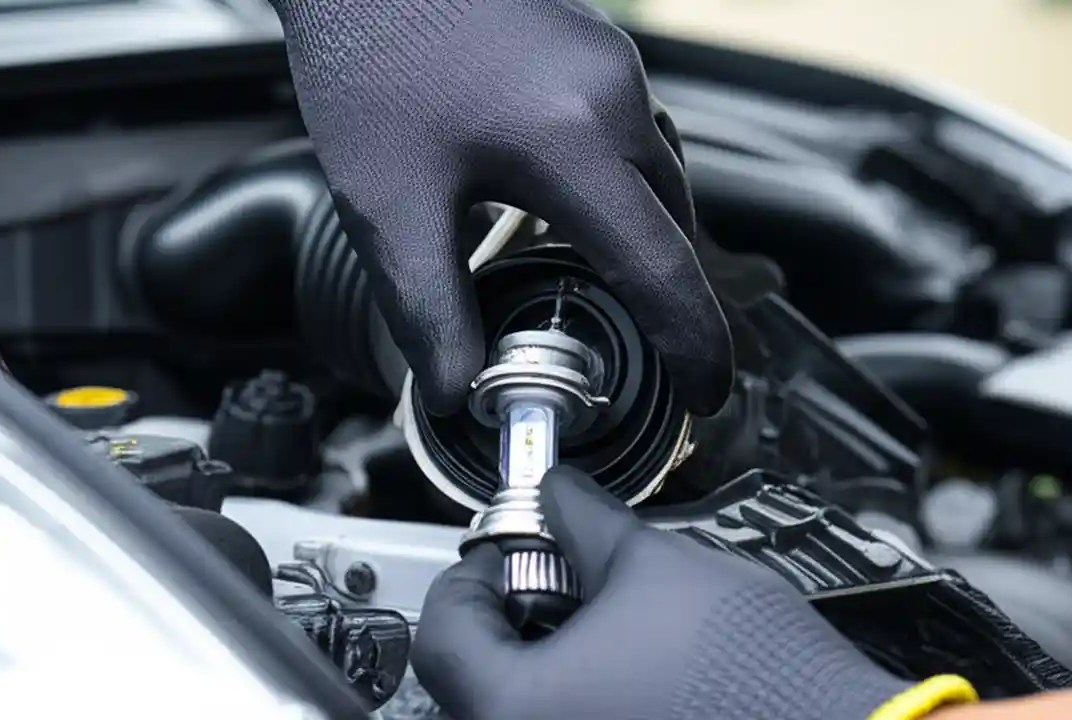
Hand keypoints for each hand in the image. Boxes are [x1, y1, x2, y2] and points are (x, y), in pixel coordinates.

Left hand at [270, 0, 732, 415]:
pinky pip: (638, 139)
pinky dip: (627, 193)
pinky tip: (582, 213)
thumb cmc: (366, 61)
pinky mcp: (596, 50)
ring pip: (662, 179)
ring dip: (651, 242)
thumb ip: (430, 307)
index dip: (692, 344)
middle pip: (677, 225)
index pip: (661, 267)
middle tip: (657, 358)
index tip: (705, 393)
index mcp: (574, 140)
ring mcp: (611, 65)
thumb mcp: (387, 204)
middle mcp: (613, 97)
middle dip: (674, 300)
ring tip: (617, 296)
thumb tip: (456, 388)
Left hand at [412, 467, 908, 719]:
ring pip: (527, 710)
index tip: (503, 556)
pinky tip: (637, 668)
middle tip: (554, 579)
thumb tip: (560, 492)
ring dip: (548, 659)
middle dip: (512, 618)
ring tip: (605, 620)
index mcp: (515, 711)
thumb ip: (586, 522)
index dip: (470, 578)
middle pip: (477, 679)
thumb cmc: (757, 676)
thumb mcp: (655, 565)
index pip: (443, 635)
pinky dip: (585, 696)